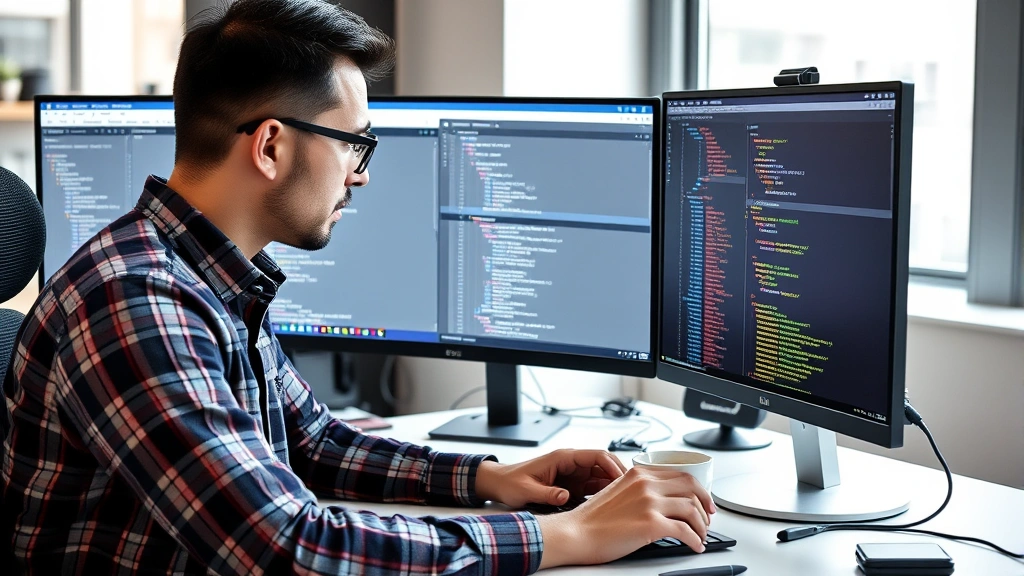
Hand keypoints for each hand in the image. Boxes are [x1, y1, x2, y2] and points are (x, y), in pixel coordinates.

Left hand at [475, 449, 625, 507]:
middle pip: (603, 464)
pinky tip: (612, 503)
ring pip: (601, 475)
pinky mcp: (572, 485)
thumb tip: (565, 496)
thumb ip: (547, 493)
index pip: (596, 455)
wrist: (500, 484)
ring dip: (613, 485)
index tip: (623, 478)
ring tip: (626, 499)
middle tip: (631, 490)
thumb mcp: (527, 490)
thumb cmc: (511, 482)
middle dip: (618, 475)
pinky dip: (604, 493)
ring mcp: (573, 474)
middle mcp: (571, 463)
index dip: (612, 465)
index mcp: (563, 457)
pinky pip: (593, 487)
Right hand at [535, 466, 715, 568]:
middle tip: (709, 518)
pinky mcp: (651, 524)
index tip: (703, 501)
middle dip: (706, 504)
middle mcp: (646, 484)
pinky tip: (695, 546)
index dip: (698, 489)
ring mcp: (649, 503)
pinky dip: (695, 540)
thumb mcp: (619, 491)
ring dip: (702, 525)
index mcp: (639, 474)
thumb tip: (663, 499)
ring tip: (702, 535)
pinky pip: (685, 531)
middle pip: (692, 488)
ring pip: (692, 509)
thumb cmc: (593, 518)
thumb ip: (640, 489)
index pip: (681, 474)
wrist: (576, 533)